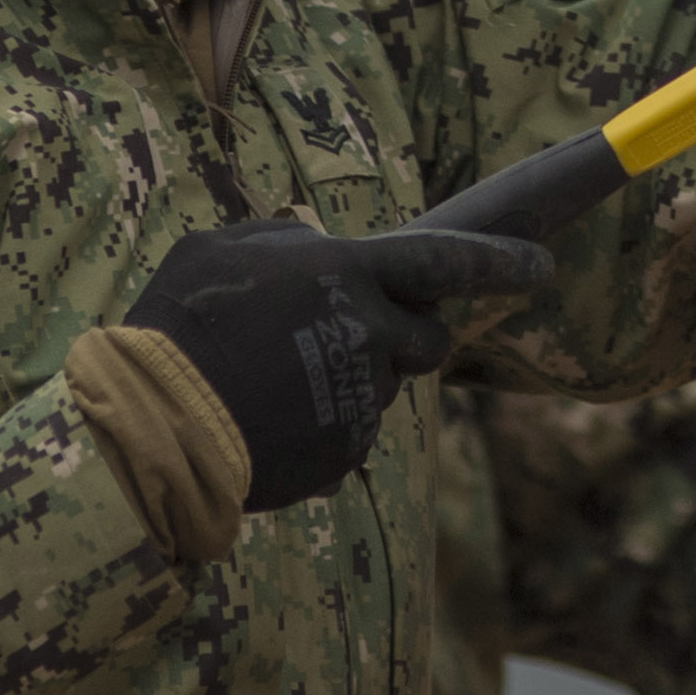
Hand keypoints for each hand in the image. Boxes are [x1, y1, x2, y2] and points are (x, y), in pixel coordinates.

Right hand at [122, 219, 554, 512]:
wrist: (155, 426)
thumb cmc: (178, 325)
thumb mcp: (221, 249)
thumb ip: (283, 242)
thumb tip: (312, 246)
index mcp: (347, 272)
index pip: (449, 260)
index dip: (501, 261)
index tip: (540, 265)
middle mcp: (370, 333)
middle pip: (427, 339)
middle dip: (405, 337)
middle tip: (346, 340)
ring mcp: (363, 398)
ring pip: (384, 388)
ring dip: (350, 383)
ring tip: (275, 385)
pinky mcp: (348, 452)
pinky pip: (352, 435)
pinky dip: (321, 431)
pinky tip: (268, 425)